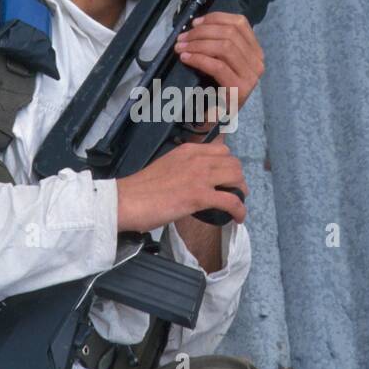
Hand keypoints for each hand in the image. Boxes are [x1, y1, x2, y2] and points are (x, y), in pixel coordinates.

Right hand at [115, 138, 248, 231]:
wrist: (127, 200)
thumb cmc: (141, 189)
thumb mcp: (166, 166)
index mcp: (188, 150)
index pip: (222, 150)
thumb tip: (192, 181)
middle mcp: (197, 159)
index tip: (227, 177)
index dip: (229, 165)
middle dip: (238, 179)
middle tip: (234, 193)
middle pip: (234, 164)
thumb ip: (182, 168)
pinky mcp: (200, 196)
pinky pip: (232, 201)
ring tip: (238, 204)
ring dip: (241, 193)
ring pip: (237, 179)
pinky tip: (239, 218)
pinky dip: (240, 210)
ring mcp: (200, 177)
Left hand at [173, 12, 264, 120]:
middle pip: (230, 34)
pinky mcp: (239, 90)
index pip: (240, 23)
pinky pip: (217, 66)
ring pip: (224, 47)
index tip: (195, 23)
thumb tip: (197, 25)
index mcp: (255, 52)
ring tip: (181, 47)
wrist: (214, 120)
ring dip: (198, 44)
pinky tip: (186, 58)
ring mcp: (251, 77)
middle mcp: (257, 63)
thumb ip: (218, 43)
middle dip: (202, 32)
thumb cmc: (215, 89)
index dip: (216, 18)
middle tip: (182, 38)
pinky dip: (199, 59)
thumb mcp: (221, 61)